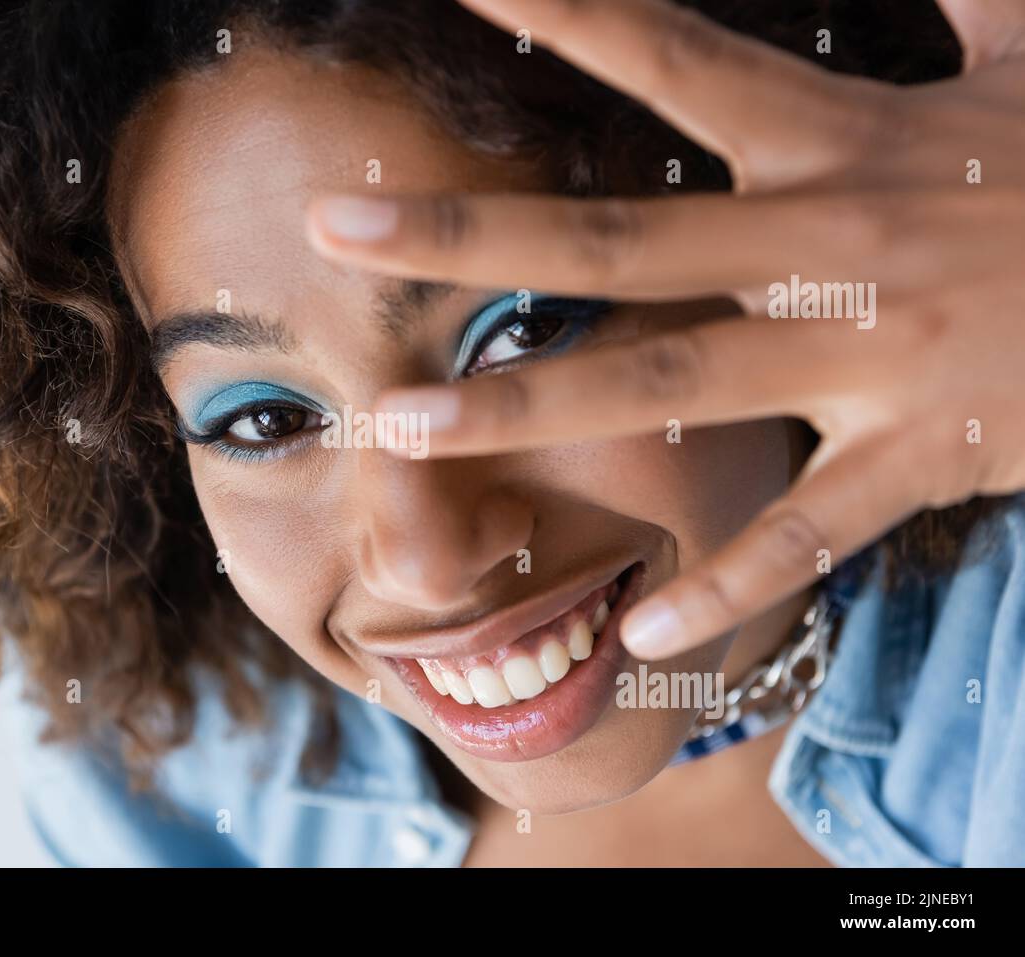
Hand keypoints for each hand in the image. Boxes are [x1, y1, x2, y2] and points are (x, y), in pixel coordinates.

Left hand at [304, 0, 1024, 659]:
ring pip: (668, 389)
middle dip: (471, 236)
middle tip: (332, 223)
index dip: (565, 10)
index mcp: (840, 140)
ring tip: (399, 431)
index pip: (675, 56)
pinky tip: (641, 629)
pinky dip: (731, 586)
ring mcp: (867, 360)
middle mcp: (828, 248)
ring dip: (526, 414)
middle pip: (616, 241)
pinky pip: (809, 534)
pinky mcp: (922, 456)